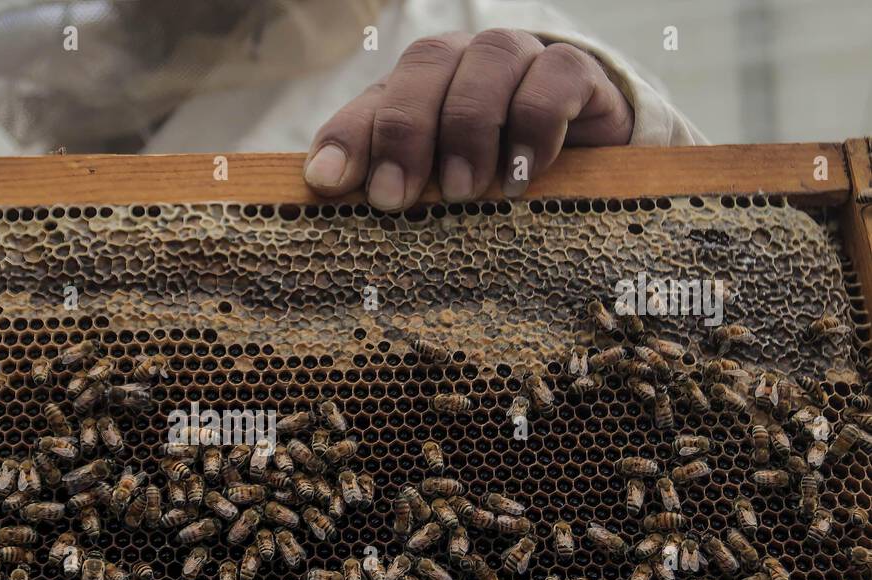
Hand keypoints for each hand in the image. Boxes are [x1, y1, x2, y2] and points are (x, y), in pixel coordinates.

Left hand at [303, 29, 634, 209]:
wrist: (580, 151)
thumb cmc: (489, 173)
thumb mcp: (434, 181)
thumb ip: (383, 177)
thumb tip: (321, 186)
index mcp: (415, 85)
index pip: (371, 102)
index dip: (347, 140)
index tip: (329, 185)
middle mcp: (462, 60)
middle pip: (425, 65)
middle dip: (405, 133)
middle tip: (397, 199)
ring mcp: (518, 58)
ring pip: (488, 61)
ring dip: (470, 126)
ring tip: (463, 190)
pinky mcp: (573, 71)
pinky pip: (555, 77)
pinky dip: (537, 125)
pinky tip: (522, 175)